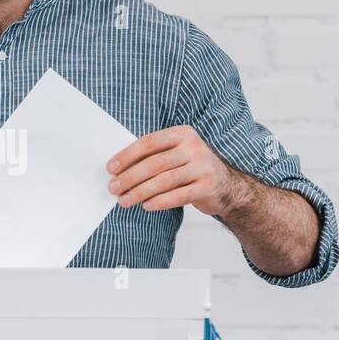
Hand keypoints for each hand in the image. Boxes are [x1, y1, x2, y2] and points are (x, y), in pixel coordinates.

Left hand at [105, 124, 244, 216]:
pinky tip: (146, 206)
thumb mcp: (177, 154)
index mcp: (183, 134)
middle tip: (114, 187)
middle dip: (130, 177)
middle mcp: (194, 147)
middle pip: (155, 163)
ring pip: (164, 181)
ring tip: (125, 200)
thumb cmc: (192, 169)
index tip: (111, 168)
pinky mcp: (208, 187)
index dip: (127, 155)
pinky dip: (159, 202)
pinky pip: (178, 196)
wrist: (227, 186)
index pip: (149, 142)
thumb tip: (119, 169)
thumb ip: (154, 156)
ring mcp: (203, 167)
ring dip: (140, 192)